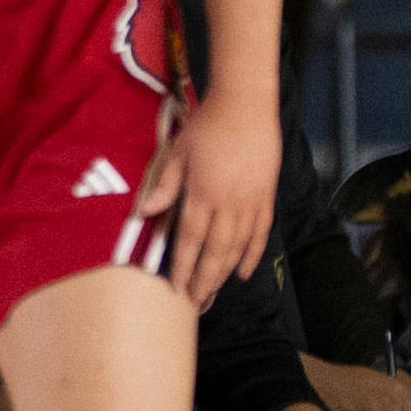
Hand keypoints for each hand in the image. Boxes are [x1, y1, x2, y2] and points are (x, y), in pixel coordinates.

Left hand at [142, 91, 279, 303]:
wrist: (246, 106)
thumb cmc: (207, 126)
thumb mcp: (178, 151)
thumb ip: (164, 185)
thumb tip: (143, 212)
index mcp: (203, 194)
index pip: (190, 240)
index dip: (183, 268)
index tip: (176, 289)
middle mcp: (228, 204)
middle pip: (215, 252)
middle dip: (204, 280)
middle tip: (195, 304)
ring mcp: (251, 203)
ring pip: (238, 248)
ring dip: (224, 274)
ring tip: (213, 294)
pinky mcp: (266, 197)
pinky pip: (261, 234)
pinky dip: (252, 256)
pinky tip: (243, 273)